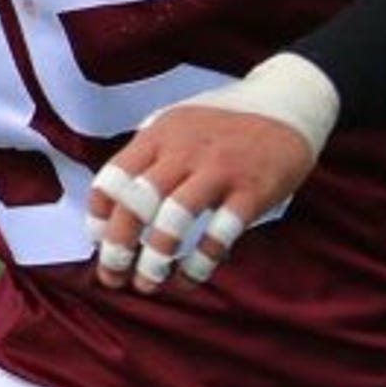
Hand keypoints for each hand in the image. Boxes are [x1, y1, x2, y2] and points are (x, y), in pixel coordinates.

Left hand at [87, 53, 337, 293]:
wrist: (288, 102)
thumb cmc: (223, 123)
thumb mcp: (177, 123)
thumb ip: (148, 155)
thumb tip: (115, 202)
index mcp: (158, 134)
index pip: (113, 177)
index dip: (99, 215)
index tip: (97, 242)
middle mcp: (182, 150)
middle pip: (136, 202)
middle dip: (118, 246)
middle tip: (112, 276)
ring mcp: (218, 170)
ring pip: (173, 219)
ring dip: (155, 259)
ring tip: (148, 284)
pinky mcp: (253, 191)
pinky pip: (220, 233)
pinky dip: (200, 262)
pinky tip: (190, 278)